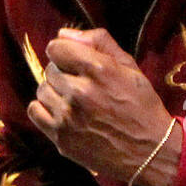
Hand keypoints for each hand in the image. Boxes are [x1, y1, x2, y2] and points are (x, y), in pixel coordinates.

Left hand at [27, 26, 182, 185]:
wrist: (150, 152)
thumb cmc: (142, 107)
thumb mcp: (130, 68)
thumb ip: (99, 42)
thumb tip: (63, 33)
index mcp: (99, 69)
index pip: (56, 47)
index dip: (66, 53)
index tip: (76, 63)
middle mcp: (80, 91)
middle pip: (50, 70)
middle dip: (64, 74)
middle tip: (82, 86)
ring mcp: (68, 116)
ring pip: (42, 90)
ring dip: (55, 92)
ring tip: (74, 101)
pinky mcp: (61, 137)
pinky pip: (35, 111)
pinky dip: (45, 109)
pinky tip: (63, 113)